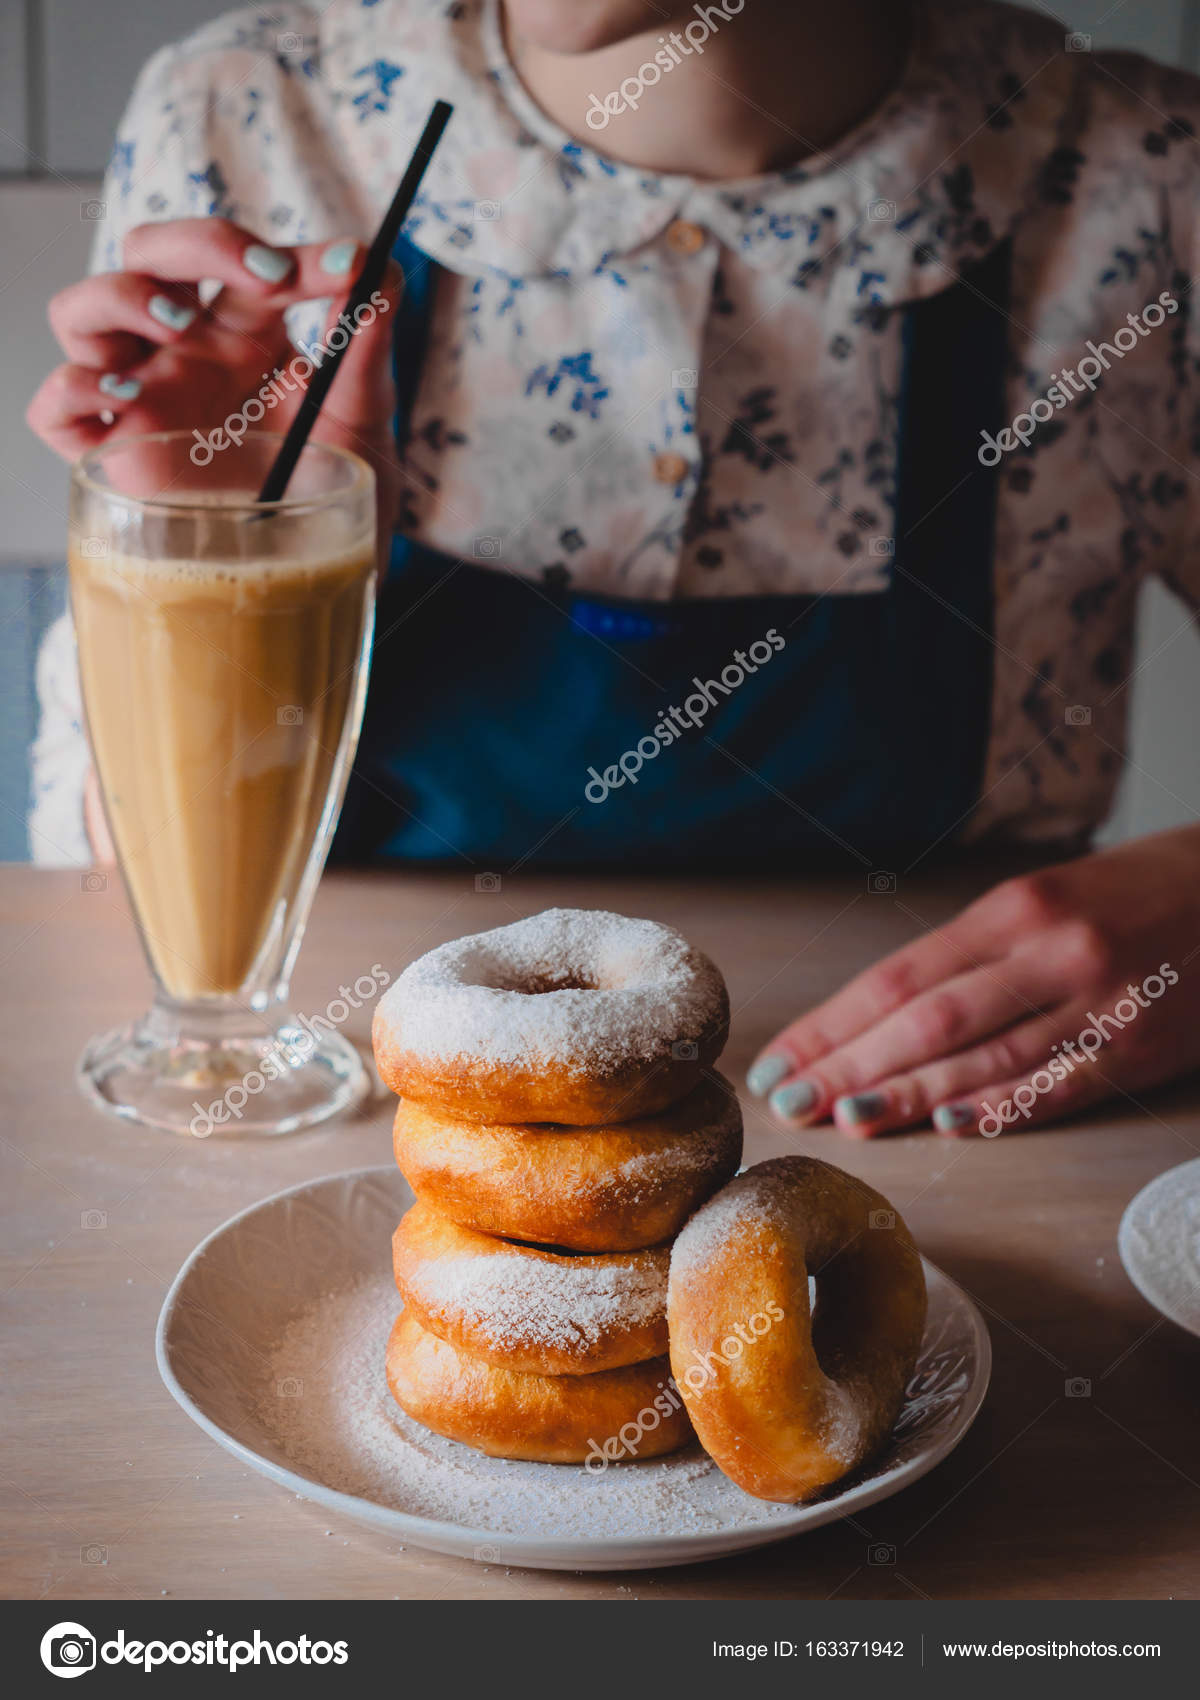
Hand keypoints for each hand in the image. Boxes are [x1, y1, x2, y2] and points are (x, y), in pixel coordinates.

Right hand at [27, 218, 402, 534]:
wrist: (323, 561)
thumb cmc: (337, 477)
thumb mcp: (363, 407)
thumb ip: (368, 338)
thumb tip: (378, 265)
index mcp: (243, 326)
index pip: (236, 259)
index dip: (278, 251)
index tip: (339, 267)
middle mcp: (184, 351)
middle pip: (148, 255)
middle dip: (198, 246)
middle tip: (267, 280)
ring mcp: (145, 399)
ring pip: (81, 314)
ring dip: (120, 298)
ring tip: (179, 327)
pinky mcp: (118, 457)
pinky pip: (57, 412)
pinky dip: (73, 391)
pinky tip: (125, 397)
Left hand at [747, 828, 1199, 1136]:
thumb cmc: (1127, 895)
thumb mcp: (1042, 900)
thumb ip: (971, 956)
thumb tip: (881, 1019)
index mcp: (1012, 910)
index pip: (897, 977)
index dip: (832, 1026)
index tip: (779, 1060)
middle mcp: (1049, 952)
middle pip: (926, 1020)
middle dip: (848, 1066)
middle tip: (788, 1101)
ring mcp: (1097, 1001)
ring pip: (984, 1057)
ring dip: (908, 1095)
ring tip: (845, 1121)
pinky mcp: (1139, 1046)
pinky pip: (1060, 1085)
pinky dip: (1003, 1108)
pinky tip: (951, 1127)